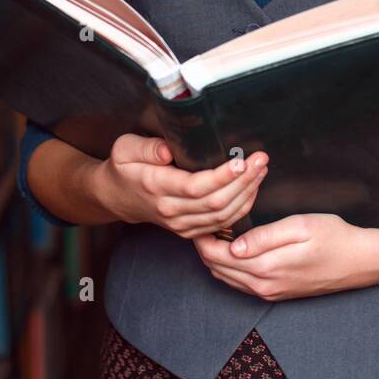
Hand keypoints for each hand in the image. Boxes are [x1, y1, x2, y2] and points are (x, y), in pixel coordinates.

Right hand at [95, 133, 268, 237]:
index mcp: (156, 188)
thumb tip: (168, 150)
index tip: (242, 160)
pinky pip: (222, 223)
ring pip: (223, 215)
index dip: (223, 176)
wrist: (117, 197)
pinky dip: (242, 207)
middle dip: (244, 181)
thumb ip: (146, 148)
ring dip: (247, 193)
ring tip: (262, 170)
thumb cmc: (124, 168)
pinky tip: (252, 188)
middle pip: (216, 202)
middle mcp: (171, 210)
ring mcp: (182, 224)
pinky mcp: (190, 231)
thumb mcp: (125, 149)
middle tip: (262, 160)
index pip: (196, 187)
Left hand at [193, 213, 378, 299]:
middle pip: (217, 269)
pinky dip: (229, 267)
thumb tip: (234, 246)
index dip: (203, 236)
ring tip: (215, 231)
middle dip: (204, 246)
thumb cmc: (334, 237)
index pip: (217, 256)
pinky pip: (241, 283)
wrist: (361, 262)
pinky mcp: (276, 294)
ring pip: (227, 278)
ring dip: (215, 257)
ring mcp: (270, 293)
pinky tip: (234, 247)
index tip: (201, 216)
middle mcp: (264, 286)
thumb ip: (265, 236)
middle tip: (203, 220)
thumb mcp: (301, 227)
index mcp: (266, 267)